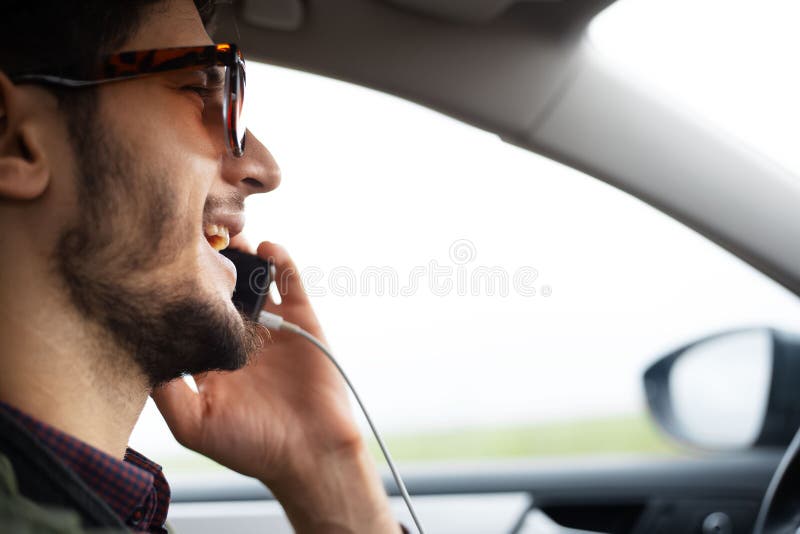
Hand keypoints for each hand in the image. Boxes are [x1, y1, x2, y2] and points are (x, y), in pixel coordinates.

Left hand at [152, 239, 397, 531]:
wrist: (311, 453)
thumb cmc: (250, 446)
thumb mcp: (193, 425)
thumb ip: (166, 390)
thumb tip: (136, 349)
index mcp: (212, 355)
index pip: (190, 311)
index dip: (177, 286)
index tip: (161, 258)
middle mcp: (240, 335)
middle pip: (220, 286)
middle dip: (209, 261)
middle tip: (193, 234)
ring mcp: (272, 324)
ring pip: (253, 276)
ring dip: (241, 252)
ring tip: (227, 232)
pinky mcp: (302, 318)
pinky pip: (290, 280)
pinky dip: (280, 260)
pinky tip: (266, 248)